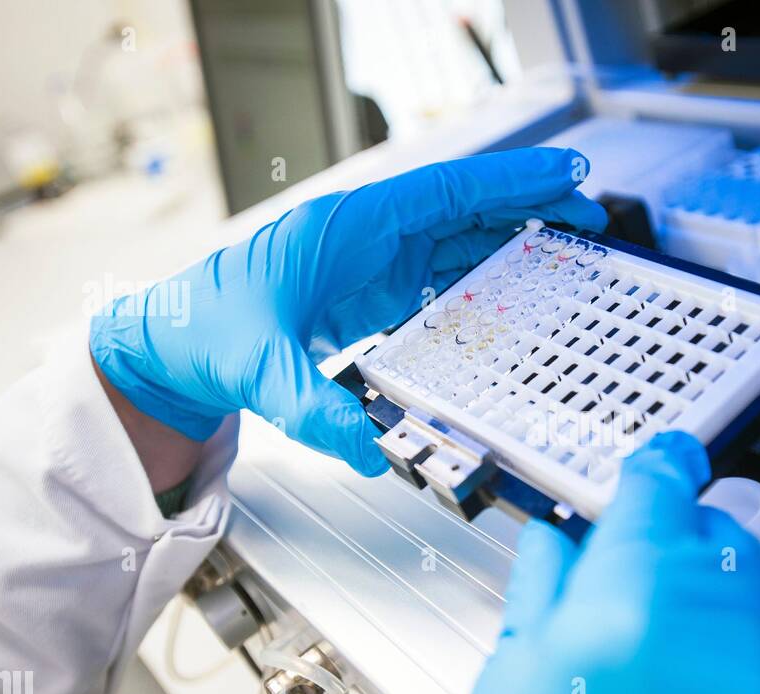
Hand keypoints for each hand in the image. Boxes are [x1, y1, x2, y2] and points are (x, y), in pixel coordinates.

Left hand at [91, 147, 605, 475]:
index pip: (444, 192)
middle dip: (529, 208)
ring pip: (458, 239)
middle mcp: (367, 237)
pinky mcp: (373, 295)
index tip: (564, 177)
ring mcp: (373, 264)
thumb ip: (313, 408)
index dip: (509, 183)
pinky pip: (442, 278)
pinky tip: (516, 290)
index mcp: (347, 228)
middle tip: (589, 220)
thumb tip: (367, 450)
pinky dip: (484, 277)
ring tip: (567, 252)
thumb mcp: (258, 368)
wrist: (170, 347)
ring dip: (513, 242)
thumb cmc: (202, 330)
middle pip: (464, 209)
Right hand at [411, 432, 759, 693]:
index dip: (662, 474)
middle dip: (693, 574)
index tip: (672, 469)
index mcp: (633, 598)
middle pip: (731, 548)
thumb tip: (560, 543)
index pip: (665, 487)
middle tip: (652, 636)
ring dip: (743, 642)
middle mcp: (732, 633)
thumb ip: (543, 600)